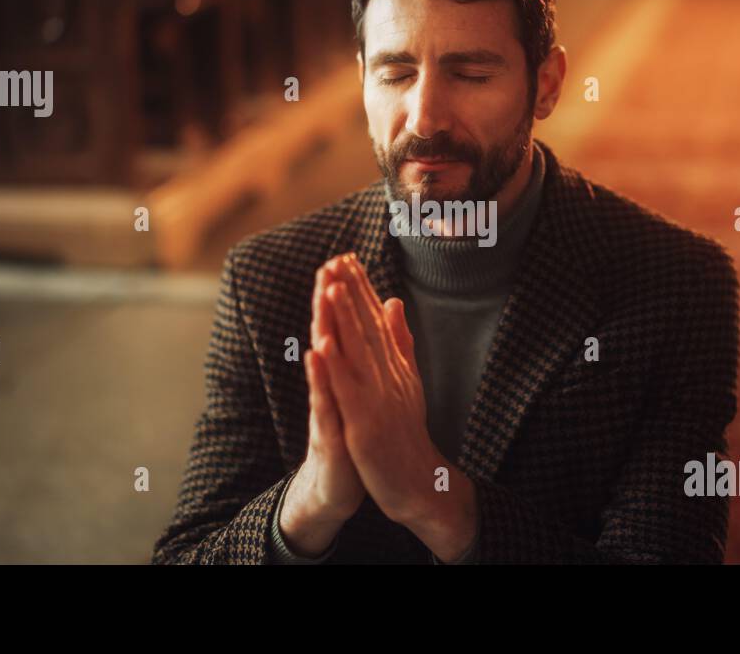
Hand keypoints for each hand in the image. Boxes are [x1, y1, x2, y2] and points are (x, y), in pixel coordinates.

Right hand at [277, 262, 366, 556]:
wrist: (337, 485)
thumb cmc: (349, 437)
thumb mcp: (358, 394)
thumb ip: (360, 359)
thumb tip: (366, 328)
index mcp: (342, 374)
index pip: (342, 327)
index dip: (344, 293)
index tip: (347, 256)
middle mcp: (328, 384)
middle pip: (327, 334)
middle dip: (327, 299)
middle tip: (328, 262)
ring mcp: (324, 405)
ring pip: (321, 363)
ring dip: (320, 328)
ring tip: (322, 296)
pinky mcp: (326, 430)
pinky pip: (322, 400)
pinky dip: (319, 377)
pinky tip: (316, 354)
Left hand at [314, 254, 477, 560]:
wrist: (418, 482)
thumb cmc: (406, 433)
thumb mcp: (404, 381)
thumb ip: (399, 341)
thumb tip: (393, 301)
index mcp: (393, 365)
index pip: (375, 319)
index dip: (361, 287)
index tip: (347, 256)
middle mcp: (388, 376)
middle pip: (367, 327)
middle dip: (352, 291)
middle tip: (338, 257)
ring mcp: (377, 399)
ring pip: (358, 351)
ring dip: (345, 317)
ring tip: (333, 284)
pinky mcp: (365, 424)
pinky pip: (346, 392)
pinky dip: (333, 368)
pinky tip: (321, 344)